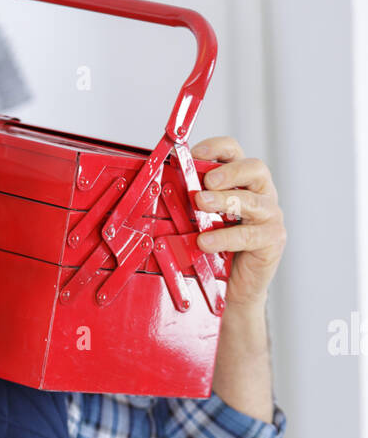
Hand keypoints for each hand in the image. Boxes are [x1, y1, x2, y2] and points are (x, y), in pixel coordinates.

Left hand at [190, 136, 286, 307]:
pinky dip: (225, 237)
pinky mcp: (272, 240)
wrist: (234, 289)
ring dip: (224, 200)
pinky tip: (205, 242)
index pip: (235, 152)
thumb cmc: (217, 250)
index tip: (194, 153)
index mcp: (243, 182)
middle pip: (254, 168)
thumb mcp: (200, 221)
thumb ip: (191, 202)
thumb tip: (165, 184)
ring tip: (201, 204)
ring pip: (252, 200)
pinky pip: (249, 235)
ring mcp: (270, 216)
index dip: (217, 148)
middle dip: (228, 171)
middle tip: (205, 182)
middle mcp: (261, 194)